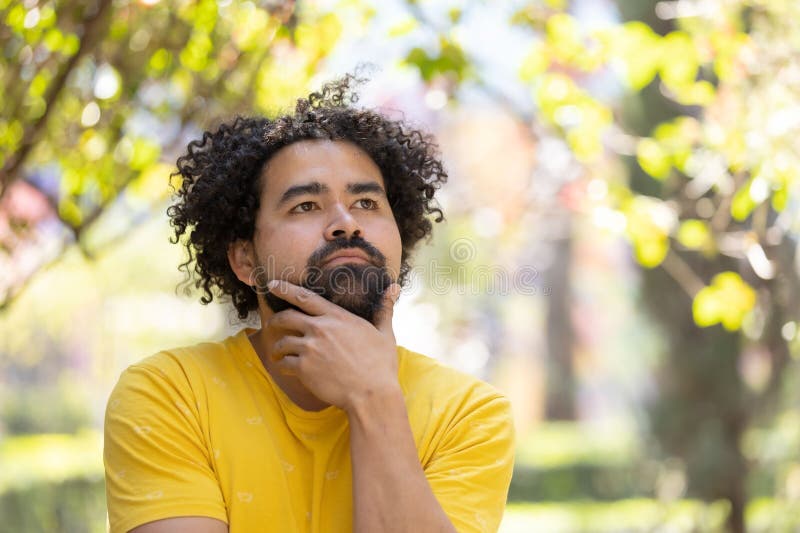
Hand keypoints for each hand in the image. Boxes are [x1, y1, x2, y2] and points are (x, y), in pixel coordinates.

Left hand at [264, 280, 401, 412]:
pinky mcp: (304, 368)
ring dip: (278, 347)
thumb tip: (394, 287)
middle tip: (271, 324)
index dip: (286, 289)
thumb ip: (384, 309)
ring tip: (278, 352)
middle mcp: (320, 329)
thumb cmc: (380, 365)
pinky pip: (284, 363)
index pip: (306, 297)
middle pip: (287, 317)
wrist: (371, 394)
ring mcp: (310, 349)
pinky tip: (285, 368)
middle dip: (275, 320)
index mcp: (338, 317)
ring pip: (283, 342)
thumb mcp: (385, 333)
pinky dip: (282, 364)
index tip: (273, 284)